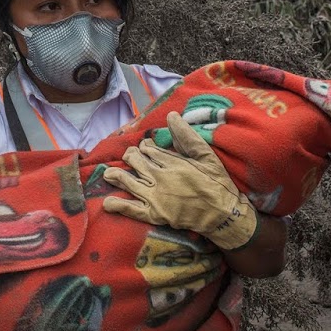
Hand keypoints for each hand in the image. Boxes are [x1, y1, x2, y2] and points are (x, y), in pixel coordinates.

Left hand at [102, 112, 258, 250]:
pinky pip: (133, 209)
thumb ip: (187, 136)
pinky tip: (108, 203)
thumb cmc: (216, 183)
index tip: (145, 147)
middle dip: (131, 157)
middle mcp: (160, 177)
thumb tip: (171, 116)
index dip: (144, 146)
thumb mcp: (206, 156)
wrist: (222, 214)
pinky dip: (119, 206)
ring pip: (129, 182)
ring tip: (108, 174)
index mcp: (172, 162)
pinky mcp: (155, 214)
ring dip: (116, 176)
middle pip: (136, 162)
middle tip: (131, 156)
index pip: (149, 149)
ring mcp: (156, 197)